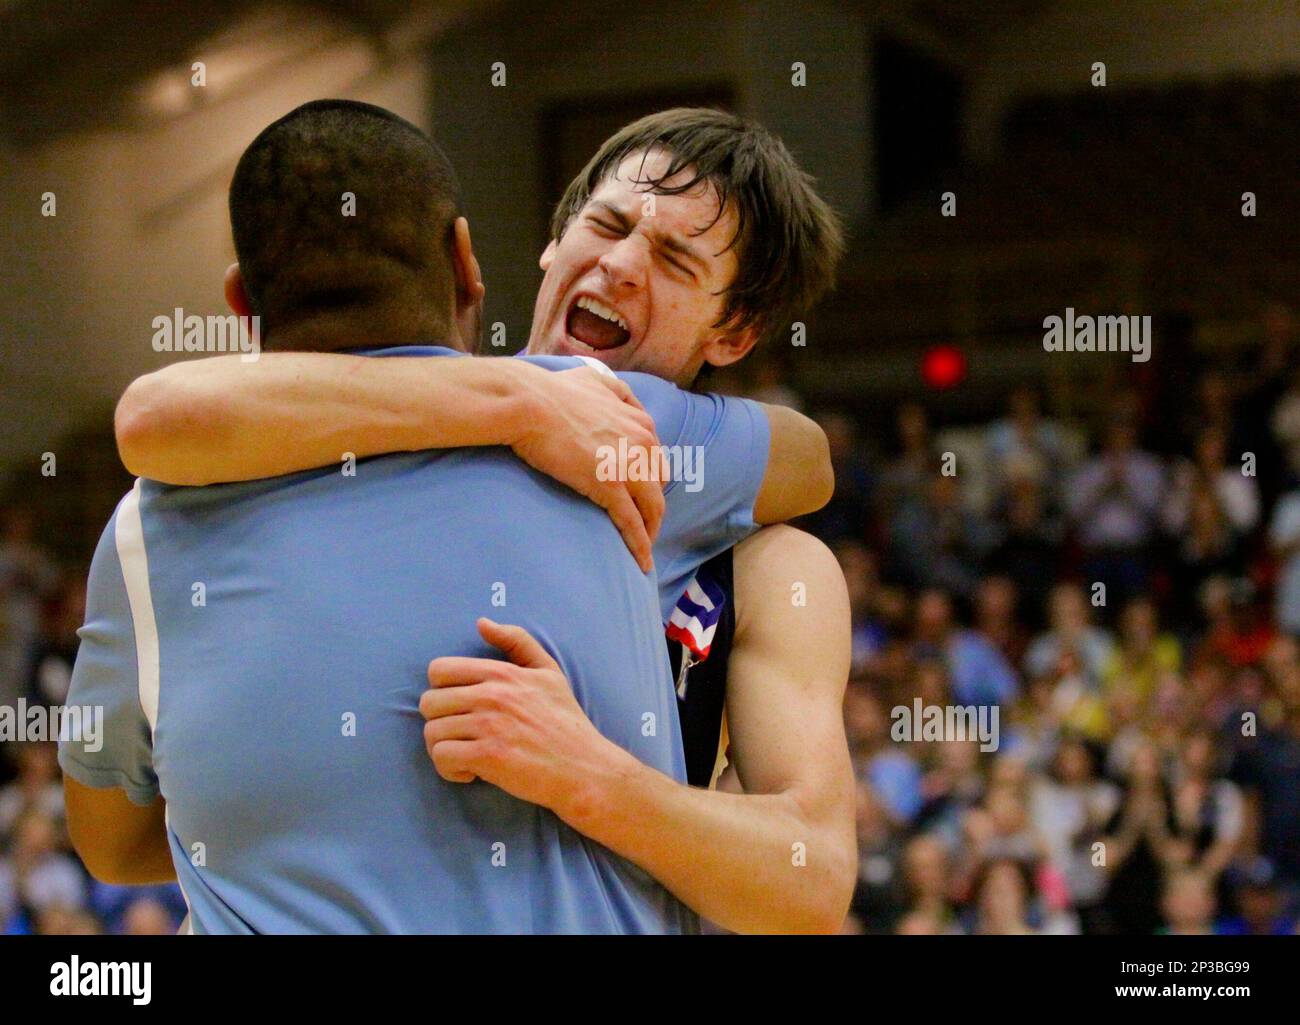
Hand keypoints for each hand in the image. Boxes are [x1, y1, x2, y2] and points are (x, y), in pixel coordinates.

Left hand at [419, 618, 615, 814]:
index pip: (439, 669)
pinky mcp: (489, 757)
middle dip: (440, 721)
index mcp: (502, 673)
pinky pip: (442, 758)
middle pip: (429, 703)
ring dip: (444, 748)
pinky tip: (471, 772)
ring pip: (432, 733)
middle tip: (462, 734)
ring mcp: (490, 726)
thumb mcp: (548, 671)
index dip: (442, 690)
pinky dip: (450, 769)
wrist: (585, 767)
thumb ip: (516, 641)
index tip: (461, 707)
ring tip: (467, 754)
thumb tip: (481, 622)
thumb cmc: (565, 721)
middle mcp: (493, 695)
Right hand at [509, 365, 668, 571]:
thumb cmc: (553, 392)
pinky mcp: (610, 487)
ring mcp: (629, 466)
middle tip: (643, 525)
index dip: (650, 480)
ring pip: (652, 508)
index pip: (656, 459)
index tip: (641, 494)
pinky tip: (641, 562)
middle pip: (658, 485)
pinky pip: (632, 523)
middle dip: (653, 507)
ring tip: (644, 549)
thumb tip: (617, 396)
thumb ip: (614, 390)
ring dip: (650, 530)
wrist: (530, 404)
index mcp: (641, 421)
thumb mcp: (594, 380)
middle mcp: (644, 443)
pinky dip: (640, 545)